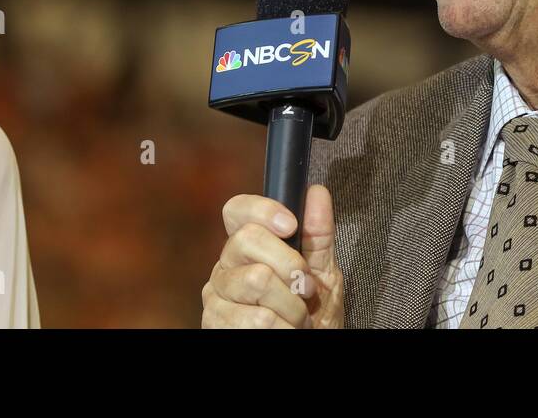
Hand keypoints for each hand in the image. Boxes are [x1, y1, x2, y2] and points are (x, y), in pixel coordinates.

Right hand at [202, 184, 344, 327]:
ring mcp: (217, 295)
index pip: (237, 210)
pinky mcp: (214, 323)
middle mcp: (226, 265)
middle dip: (290, 265)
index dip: (263, 210)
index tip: (291, 225)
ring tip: (297, 316)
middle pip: (248, 239)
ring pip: (257, 280)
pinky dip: (283, 327)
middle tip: (305, 288)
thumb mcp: (323, 271)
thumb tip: (316, 193)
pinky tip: (284, 330)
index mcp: (248, 245)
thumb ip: (319, 234)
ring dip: (291, 304)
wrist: (308, 345)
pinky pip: (257, 318)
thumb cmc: (313, 312)